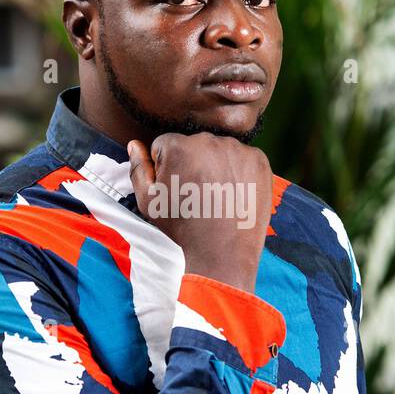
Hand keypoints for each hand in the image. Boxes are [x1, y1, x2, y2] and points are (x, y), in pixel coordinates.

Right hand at [127, 133, 271, 294]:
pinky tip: (234, 194)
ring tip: (216, 197)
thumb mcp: (149, 203)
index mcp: (178, 146)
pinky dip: (239, 171)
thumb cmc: (182, 228)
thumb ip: (138, 169)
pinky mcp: (260, 160)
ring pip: (220, 150)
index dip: (165, 168)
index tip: (176, 190)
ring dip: (216, 165)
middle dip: (191, 163)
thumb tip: (134, 144)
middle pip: (194, 144)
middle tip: (196, 196)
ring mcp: (238, 149)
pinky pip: (244, 157)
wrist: (223, 252)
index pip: (165, 145)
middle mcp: (210, 140)